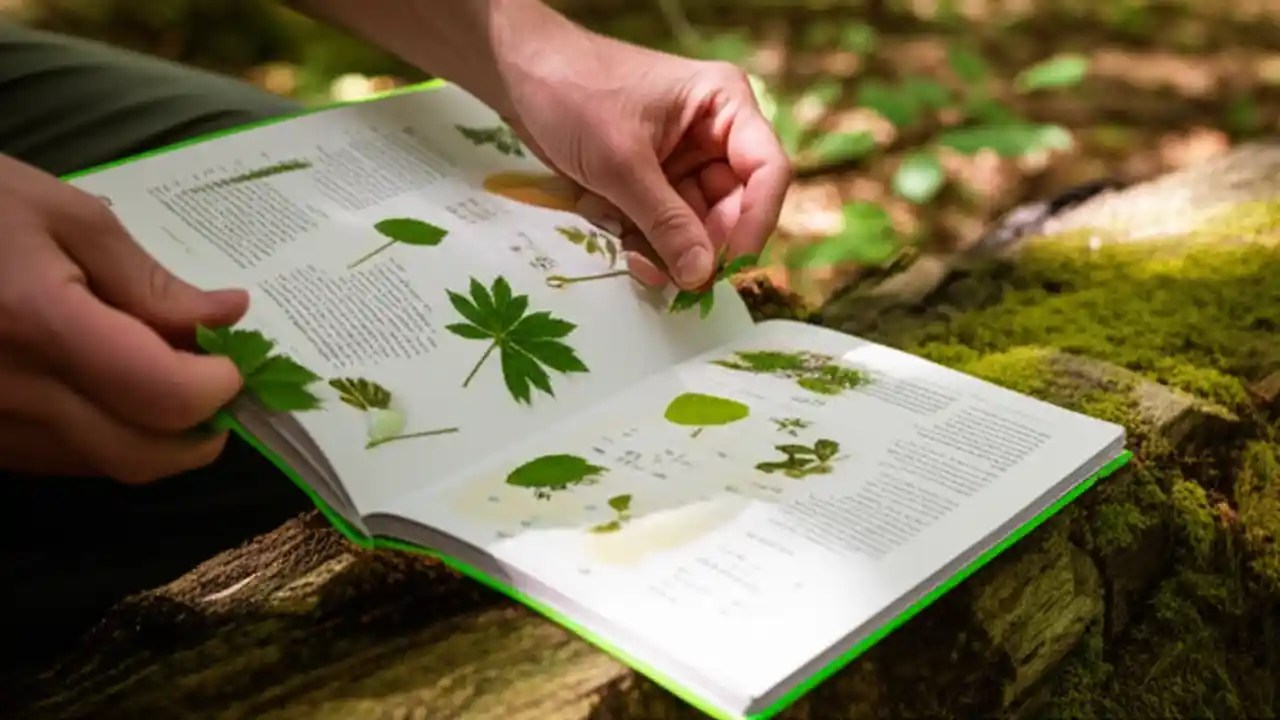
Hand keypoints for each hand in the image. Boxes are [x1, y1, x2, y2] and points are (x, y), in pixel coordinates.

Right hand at [0, 154, 247, 482]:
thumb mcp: (65, 216)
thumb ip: (150, 281)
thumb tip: (229, 316)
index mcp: (38, 322)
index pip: (162, 396)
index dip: (218, 388)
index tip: (234, 360)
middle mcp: (10, 392)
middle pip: (141, 455)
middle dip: (200, 431)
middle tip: (218, 388)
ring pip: (104, 466)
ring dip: (155, 440)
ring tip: (166, 381)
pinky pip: (60, 460)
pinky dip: (105, 437)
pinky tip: (110, 392)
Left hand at [490, 2, 791, 289]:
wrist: (517, 75)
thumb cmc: (573, 94)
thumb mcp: (621, 164)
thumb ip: (665, 221)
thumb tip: (701, 275)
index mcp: (724, 105)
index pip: (767, 171)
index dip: (756, 223)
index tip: (728, 266)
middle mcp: (714, 133)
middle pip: (735, 206)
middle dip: (705, 245)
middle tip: (680, 284)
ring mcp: (684, 158)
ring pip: (699, 223)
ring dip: (672, 251)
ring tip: (642, 268)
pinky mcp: (654, 179)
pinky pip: (667, 224)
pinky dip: (650, 243)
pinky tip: (628, 254)